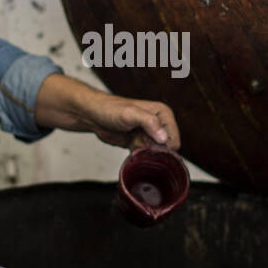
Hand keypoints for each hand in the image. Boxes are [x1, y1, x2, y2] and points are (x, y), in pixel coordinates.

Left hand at [35, 74, 180, 149]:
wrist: (93, 115)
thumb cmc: (110, 109)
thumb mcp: (130, 113)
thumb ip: (149, 123)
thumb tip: (163, 138)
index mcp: (163, 114)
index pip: (174, 139)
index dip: (162, 147)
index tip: (146, 145)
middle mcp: (160, 124)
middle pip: (167, 150)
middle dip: (154, 153)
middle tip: (137, 146)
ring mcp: (150, 135)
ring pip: (156, 155)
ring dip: (146, 156)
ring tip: (132, 146)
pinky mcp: (140, 144)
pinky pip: (146, 157)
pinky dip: (140, 158)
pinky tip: (130, 151)